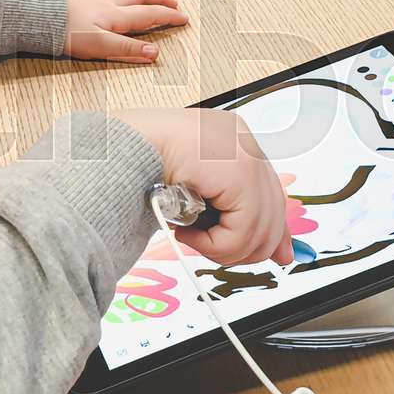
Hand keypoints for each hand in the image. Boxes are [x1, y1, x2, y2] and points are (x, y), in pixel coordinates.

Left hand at [64, 0, 187, 63]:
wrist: (39, 16)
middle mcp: (107, 2)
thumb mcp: (100, 46)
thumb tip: (154, 53)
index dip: (168, 16)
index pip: (149, 15)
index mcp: (115, 16)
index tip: (183, 18)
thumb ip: (127, 49)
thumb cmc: (65, 33)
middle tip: (173, 2)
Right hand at [115, 108, 290, 267]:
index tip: (279, 255)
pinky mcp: (239, 171)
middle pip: (273, 211)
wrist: (114, 154)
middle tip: (212, 250)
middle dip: (246, 245)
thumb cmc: (137, 169)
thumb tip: (274, 249)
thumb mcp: (192, 193)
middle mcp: (243, 139)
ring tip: (188, 235)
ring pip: (259, 228)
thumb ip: (228, 212)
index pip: (272, 191)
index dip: (275, 230)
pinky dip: (214, 244)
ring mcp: (244, 152)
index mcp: (232, 138)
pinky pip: (243, 230)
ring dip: (219, 247)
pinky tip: (186, 231)